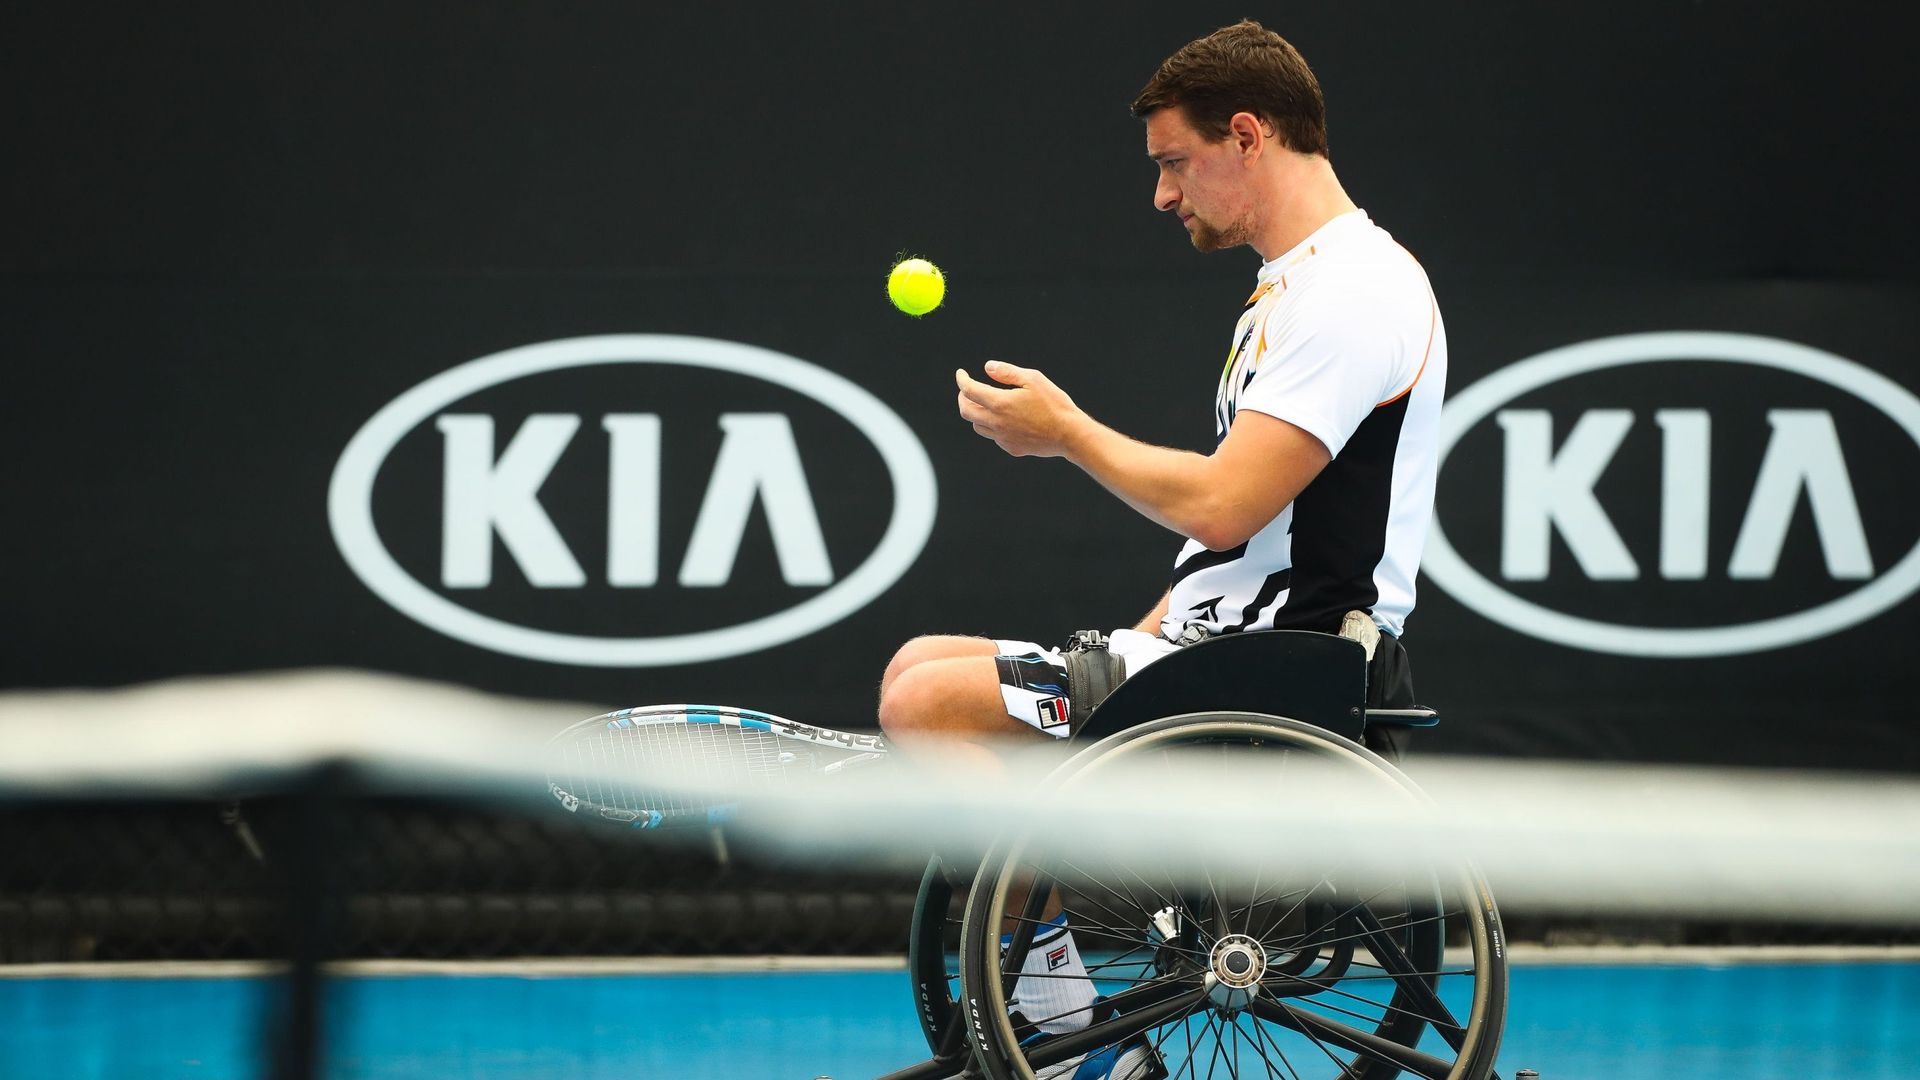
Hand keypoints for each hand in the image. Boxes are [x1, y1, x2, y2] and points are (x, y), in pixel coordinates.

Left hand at [955, 361, 1083, 457]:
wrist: (1069, 434)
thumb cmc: (1054, 403)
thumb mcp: (1033, 379)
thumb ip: (1007, 372)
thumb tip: (987, 367)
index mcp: (1000, 403)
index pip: (969, 390)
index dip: (962, 380)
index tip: (961, 373)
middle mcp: (997, 423)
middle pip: (966, 411)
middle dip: (963, 398)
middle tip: (967, 389)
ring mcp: (1003, 438)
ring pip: (977, 426)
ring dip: (976, 413)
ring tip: (985, 403)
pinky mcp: (1011, 448)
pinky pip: (994, 436)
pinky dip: (992, 425)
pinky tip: (1004, 419)